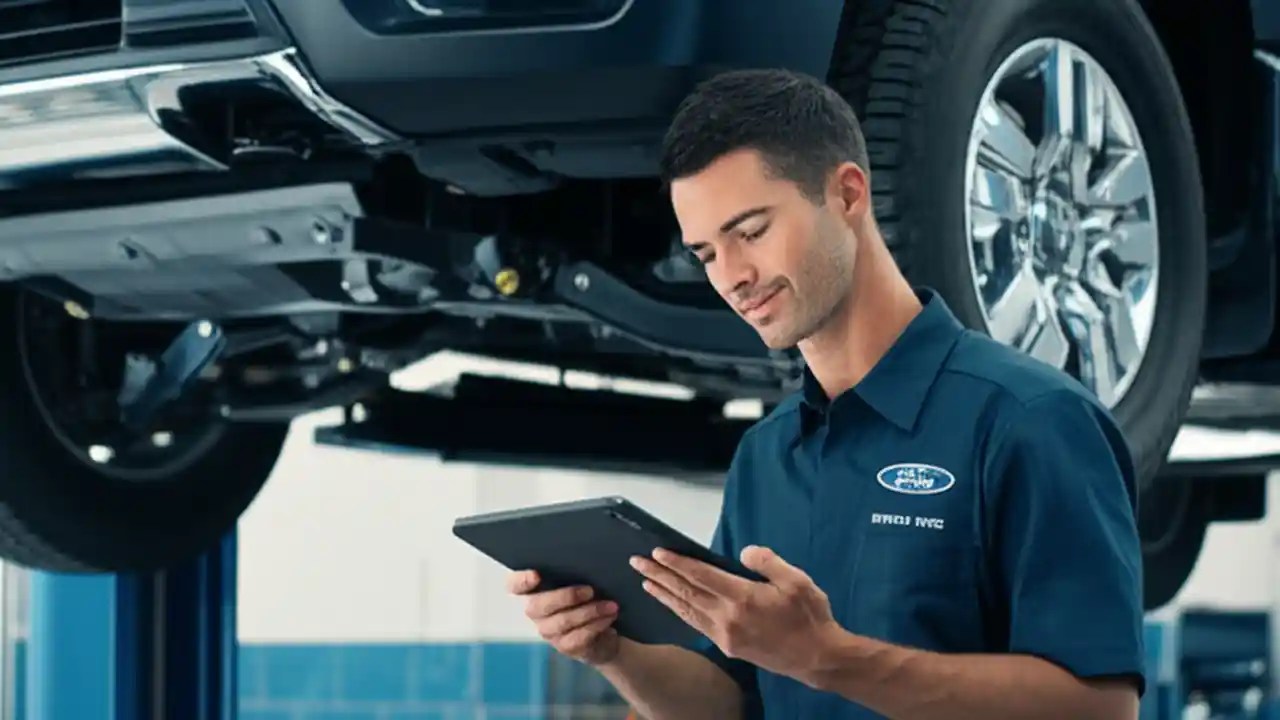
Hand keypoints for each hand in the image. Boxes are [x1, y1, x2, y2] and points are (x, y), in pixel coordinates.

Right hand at [507, 569, 620, 665]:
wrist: (606, 629)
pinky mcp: (565, 646)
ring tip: (610, 605)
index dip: (520, 581)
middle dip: (565, 597)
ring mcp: (548, 631)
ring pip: (561, 622)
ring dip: (589, 612)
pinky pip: (577, 637)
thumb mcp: (583, 579)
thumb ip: (577, 569)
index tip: (536, 575)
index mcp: (534, 589)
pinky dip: (596, 625)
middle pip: (537, 606)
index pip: (514, 585)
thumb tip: (591, 556)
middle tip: (590, 590)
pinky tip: (609, 616)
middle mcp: (536, 611)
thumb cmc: (590, 596)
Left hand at [631, 545, 840, 681]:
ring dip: (664, 594)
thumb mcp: (796, 580)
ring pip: (686, 610)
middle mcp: (727, 617)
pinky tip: (671, 604)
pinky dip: (680, 611)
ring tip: (645, 581)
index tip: (657, 552)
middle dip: (659, 575)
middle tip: (637, 562)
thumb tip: (744, 552)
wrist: (817, 657)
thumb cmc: (809, 615)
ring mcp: (724, 635)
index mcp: (743, 597)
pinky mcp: (727, 646)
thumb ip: (768, 562)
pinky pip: (696, 624)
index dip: (677, 562)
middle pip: (686, 592)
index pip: (701, 575)